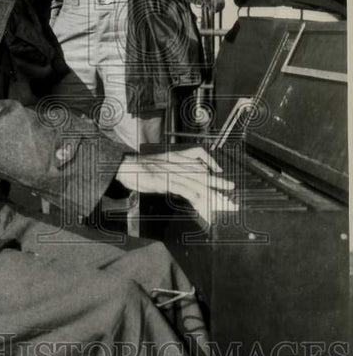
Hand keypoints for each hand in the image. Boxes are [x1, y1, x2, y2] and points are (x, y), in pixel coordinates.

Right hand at [116, 146, 237, 226]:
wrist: (125, 166)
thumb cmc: (140, 167)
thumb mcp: (159, 163)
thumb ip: (173, 168)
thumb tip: (184, 178)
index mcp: (175, 156)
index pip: (197, 156)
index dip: (210, 162)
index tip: (220, 169)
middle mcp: (176, 163)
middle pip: (201, 172)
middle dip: (217, 180)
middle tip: (231, 186)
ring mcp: (170, 172)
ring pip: (195, 182)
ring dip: (210, 191)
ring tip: (222, 198)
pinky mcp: (163, 181)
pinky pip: (181, 188)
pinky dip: (190, 193)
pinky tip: (199, 200)